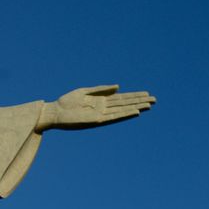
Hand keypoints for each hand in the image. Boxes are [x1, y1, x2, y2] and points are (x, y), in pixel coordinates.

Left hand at [36, 85, 154, 131]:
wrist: (54, 112)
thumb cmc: (66, 102)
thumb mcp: (85, 91)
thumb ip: (101, 89)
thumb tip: (118, 87)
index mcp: (100, 101)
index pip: (121, 98)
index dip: (134, 96)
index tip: (147, 94)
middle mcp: (103, 109)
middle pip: (125, 104)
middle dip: (139, 101)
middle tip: (155, 100)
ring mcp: (101, 115)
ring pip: (122, 111)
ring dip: (135, 108)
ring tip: (149, 106)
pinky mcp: (96, 121)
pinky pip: (113, 117)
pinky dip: (124, 115)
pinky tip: (135, 112)